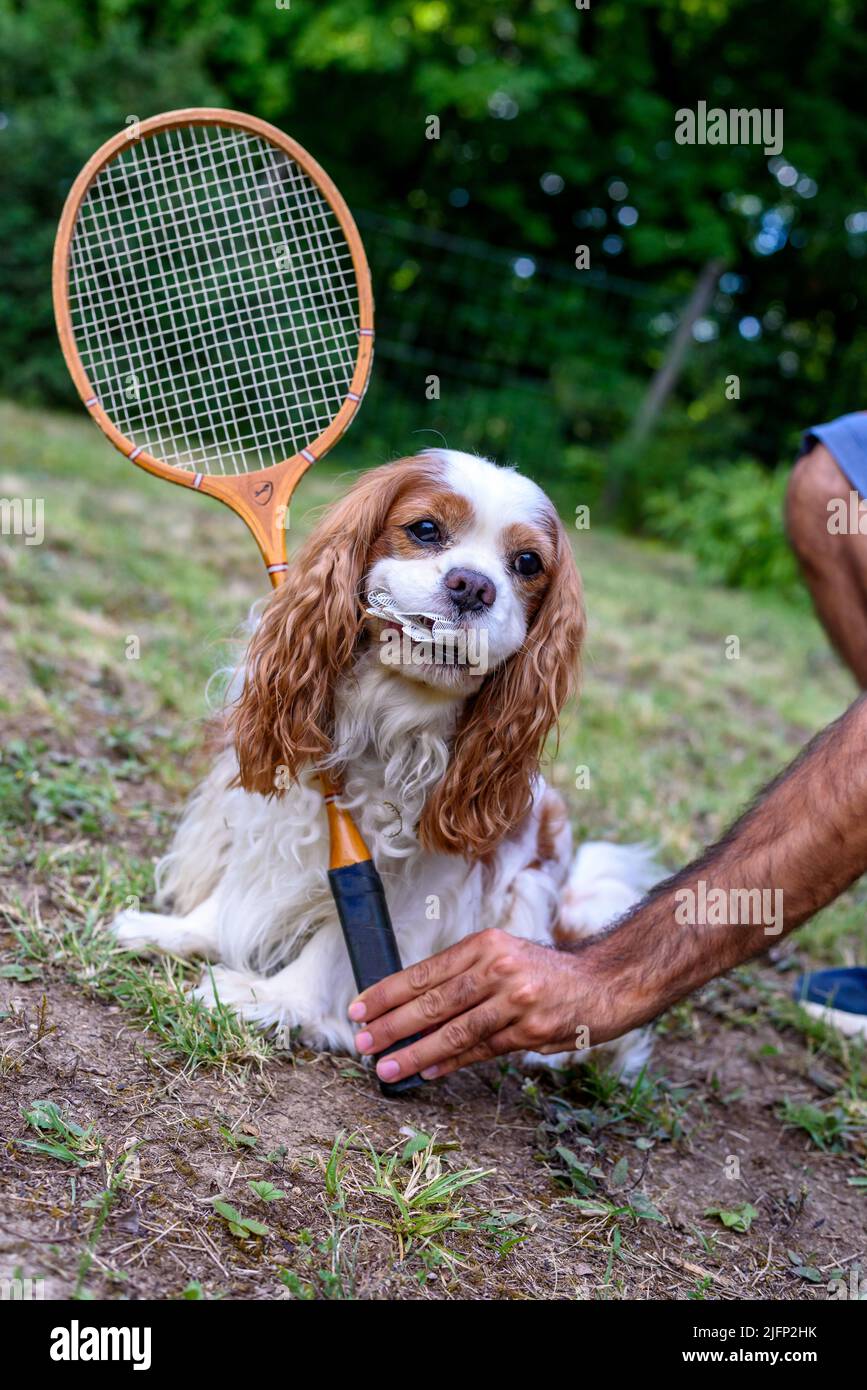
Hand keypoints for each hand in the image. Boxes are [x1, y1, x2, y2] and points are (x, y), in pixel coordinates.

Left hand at [347, 927, 638, 1083]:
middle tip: (362, 1042)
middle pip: (433, 1002)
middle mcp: (498, 967)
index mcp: (485, 943)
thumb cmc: (543, 971)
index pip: (425, 971)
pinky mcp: (531, 1030)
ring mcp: (516, 1000)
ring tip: (386, 1067)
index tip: (358, 1010)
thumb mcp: (502, 955)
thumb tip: (409, 1006)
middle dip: (392, 1025)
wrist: (603, 982)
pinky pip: (481, 1050)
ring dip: (415, 1052)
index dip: (387, 993)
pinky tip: (427, 1070)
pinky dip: (451, 1062)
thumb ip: (461, 976)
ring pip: (454, 1031)